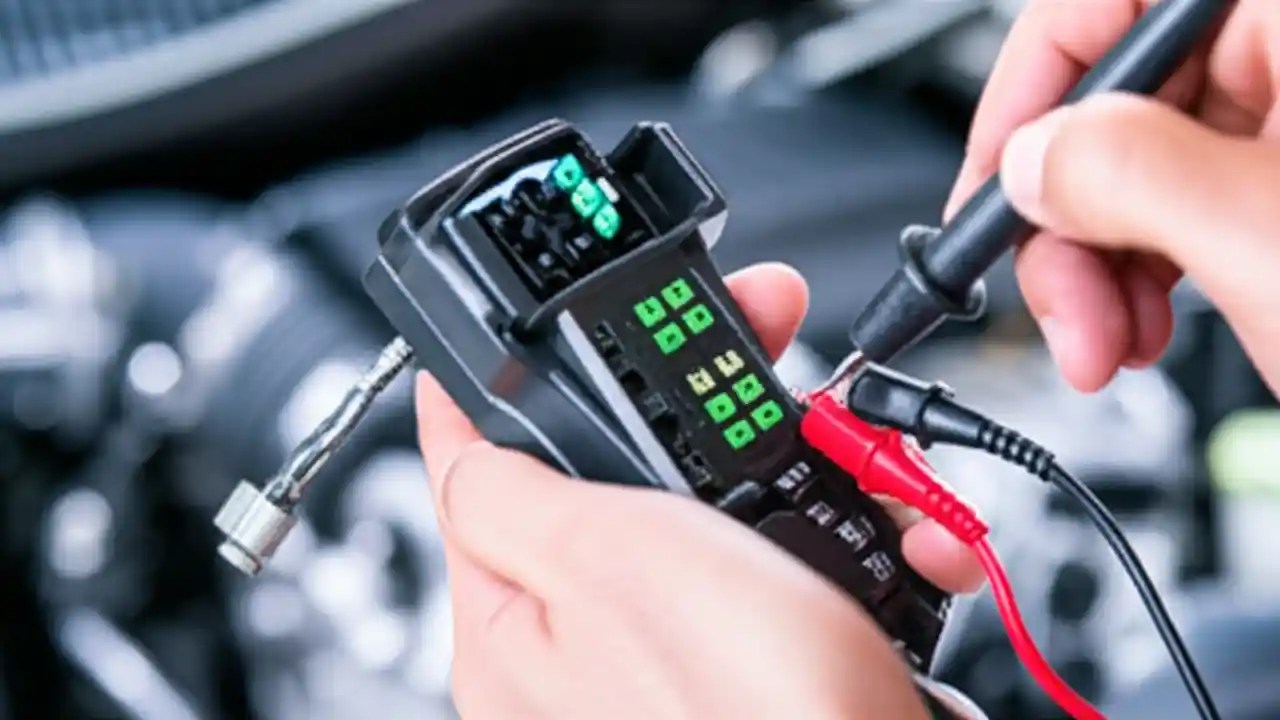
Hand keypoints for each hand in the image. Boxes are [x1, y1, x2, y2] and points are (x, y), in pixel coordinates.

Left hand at [416, 263, 982, 719]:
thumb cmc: (746, 705)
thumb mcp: (602, 563)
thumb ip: (506, 494)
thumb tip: (457, 446)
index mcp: (514, 619)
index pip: (476, 468)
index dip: (510, 376)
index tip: (530, 322)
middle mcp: (584, 644)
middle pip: (617, 469)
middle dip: (697, 398)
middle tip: (760, 333)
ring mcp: (672, 654)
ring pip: (715, 505)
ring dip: (800, 461)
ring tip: (859, 455)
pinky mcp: (757, 660)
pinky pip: (784, 564)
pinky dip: (847, 535)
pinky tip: (892, 540)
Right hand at [947, 0, 1279, 392]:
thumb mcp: (1262, 236)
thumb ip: (1123, 175)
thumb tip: (1028, 162)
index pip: (1094, 8)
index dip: (1022, 100)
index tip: (988, 192)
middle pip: (1108, 106)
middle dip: (1061, 224)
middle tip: (1063, 309)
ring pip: (1132, 172)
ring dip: (1090, 270)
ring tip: (1105, 343)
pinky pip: (1179, 214)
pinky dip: (1139, 282)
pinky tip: (1139, 331)